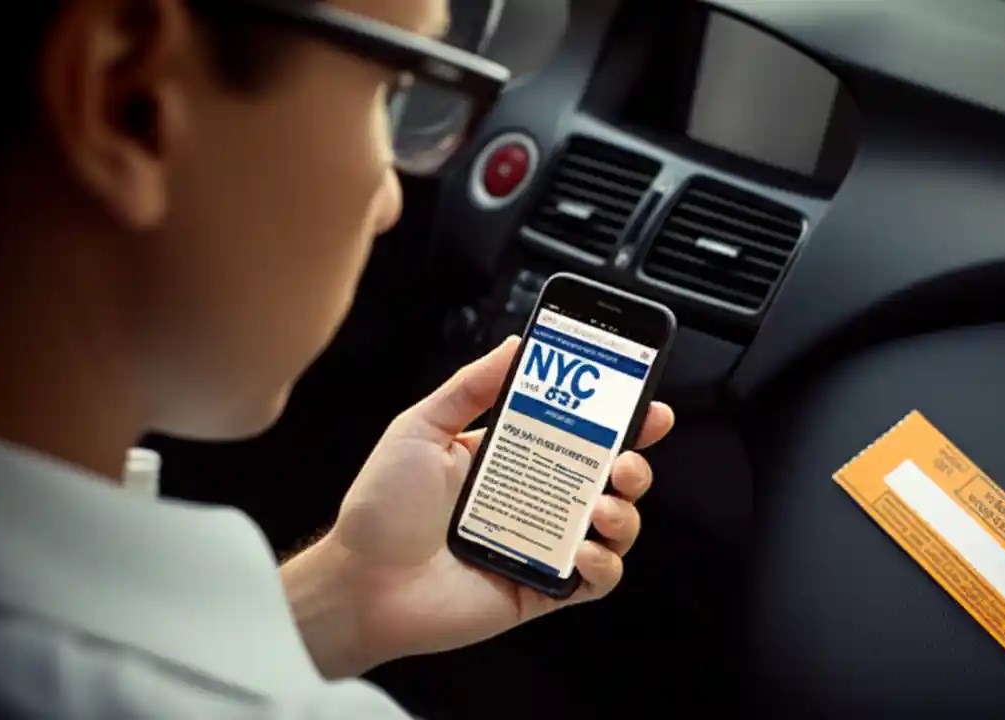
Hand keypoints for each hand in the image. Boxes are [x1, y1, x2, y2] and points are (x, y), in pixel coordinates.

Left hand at [281, 337, 674, 677]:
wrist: (359, 582)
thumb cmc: (381, 508)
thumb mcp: (420, 428)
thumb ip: (470, 387)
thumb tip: (516, 346)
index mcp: (510, 458)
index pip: (578, 432)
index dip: (618, 418)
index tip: (645, 403)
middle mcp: (532, 501)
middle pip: (607, 478)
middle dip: (634, 463)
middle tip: (628, 456)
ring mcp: (541, 547)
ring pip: (612, 528)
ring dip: (625, 513)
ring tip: (603, 503)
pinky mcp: (540, 590)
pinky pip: (594, 581)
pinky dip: (604, 565)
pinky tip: (583, 550)